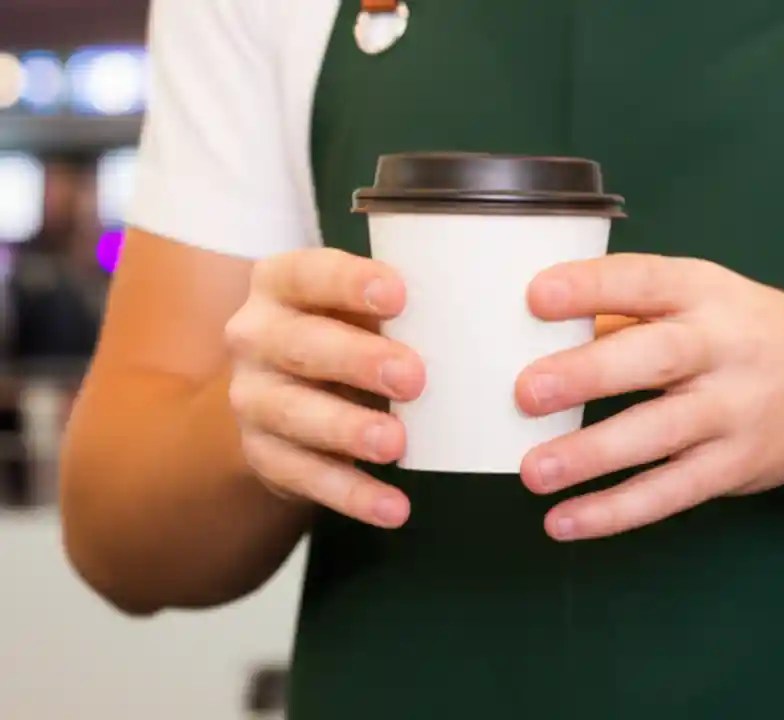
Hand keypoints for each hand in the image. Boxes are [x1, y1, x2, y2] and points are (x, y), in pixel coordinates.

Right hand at [225, 248, 425, 528]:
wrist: (290, 397)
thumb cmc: (350, 333)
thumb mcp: (365, 308)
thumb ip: (405, 304)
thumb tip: (489, 306)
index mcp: (281, 285)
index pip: (306, 273)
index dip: (348, 282)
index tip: (399, 295)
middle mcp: (256, 337)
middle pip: (301, 344)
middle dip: (357, 360)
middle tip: (413, 378)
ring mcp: (253, 398)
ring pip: (294, 413)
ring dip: (347, 430)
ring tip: (396, 445)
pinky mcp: (262, 454)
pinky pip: (304, 477)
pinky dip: (352, 494)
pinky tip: (393, 507)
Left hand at [516, 254, 783, 540]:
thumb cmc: (741, 334)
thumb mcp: (700, 301)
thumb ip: (625, 315)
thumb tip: (526, 337)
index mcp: (704, 292)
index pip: (646, 281)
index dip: (592, 287)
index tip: (535, 297)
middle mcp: (724, 347)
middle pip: (656, 357)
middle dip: (589, 374)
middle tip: (526, 391)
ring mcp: (734, 411)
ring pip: (661, 433)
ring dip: (594, 454)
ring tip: (535, 472)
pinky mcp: (735, 467)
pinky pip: (672, 492)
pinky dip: (616, 511)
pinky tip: (565, 522)